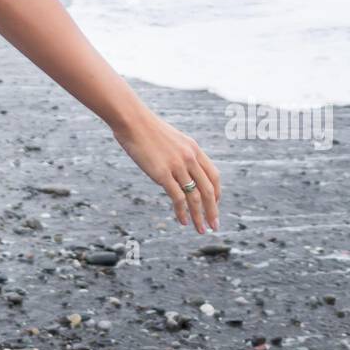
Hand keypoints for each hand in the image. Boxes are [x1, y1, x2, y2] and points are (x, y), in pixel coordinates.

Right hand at [112, 109, 221, 233]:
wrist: (132, 121)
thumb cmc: (146, 129)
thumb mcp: (171, 139)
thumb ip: (179, 153)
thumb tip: (179, 169)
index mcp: (193, 149)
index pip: (213, 175)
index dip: (216, 193)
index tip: (215, 205)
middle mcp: (189, 158)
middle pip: (208, 190)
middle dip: (212, 210)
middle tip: (214, 225)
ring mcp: (177, 166)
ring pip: (195, 197)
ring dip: (199, 216)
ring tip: (201, 229)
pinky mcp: (163, 174)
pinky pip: (178, 198)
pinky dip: (182, 212)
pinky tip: (183, 221)